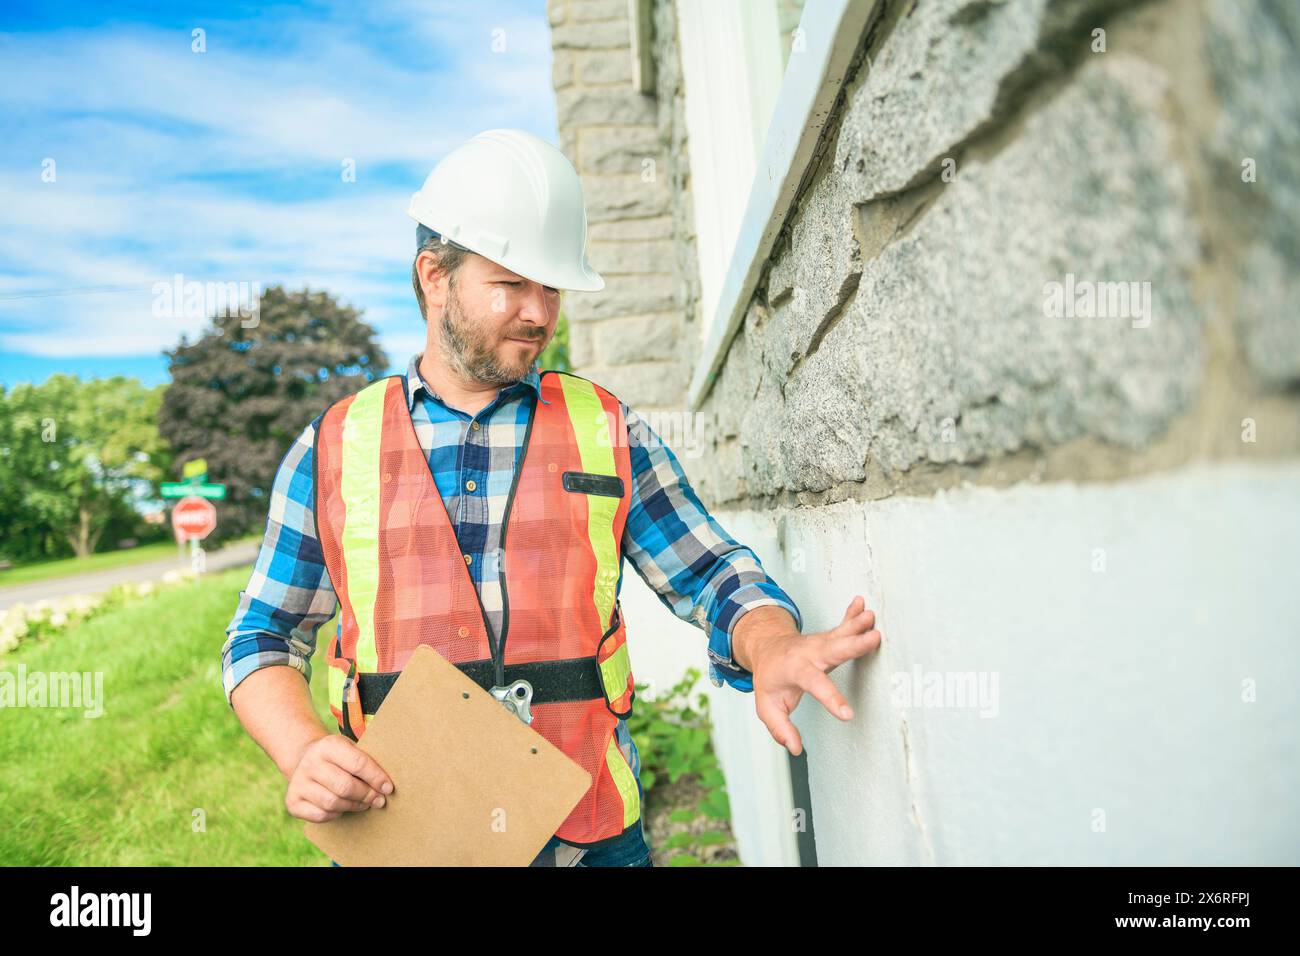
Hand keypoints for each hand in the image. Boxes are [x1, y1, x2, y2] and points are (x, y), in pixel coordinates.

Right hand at [284, 734, 394, 822]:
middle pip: (345, 787)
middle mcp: (310, 762)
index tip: (388, 788)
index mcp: (328, 745)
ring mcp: (298, 782)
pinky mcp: (292, 801)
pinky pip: (320, 815)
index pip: (358, 763)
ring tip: (364, 803)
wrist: (304, 759)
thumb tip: (386, 786)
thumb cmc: (337, 757)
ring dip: (354, 806)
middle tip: (379, 800)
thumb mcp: (350, 749)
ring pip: (333, 803)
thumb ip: (366, 762)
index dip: (376, 778)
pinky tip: (342, 807)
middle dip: (367, 795)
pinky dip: (336, 814)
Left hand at [742, 596, 881, 756]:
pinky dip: (852, 615)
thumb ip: (780, 728)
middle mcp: (809, 652)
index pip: (815, 684)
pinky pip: (842, 626)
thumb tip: (795, 748)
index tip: (848, 715)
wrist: (766, 647)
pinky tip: (862, 606)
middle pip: (833, 649)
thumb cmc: (770, 679)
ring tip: (871, 616)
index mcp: (795, 670)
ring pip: (840, 634)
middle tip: (875, 637)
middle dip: (854, 643)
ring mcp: (820, 642)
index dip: (831, 700)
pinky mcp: (828, 638)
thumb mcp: (767, 706)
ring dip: (856, 625)